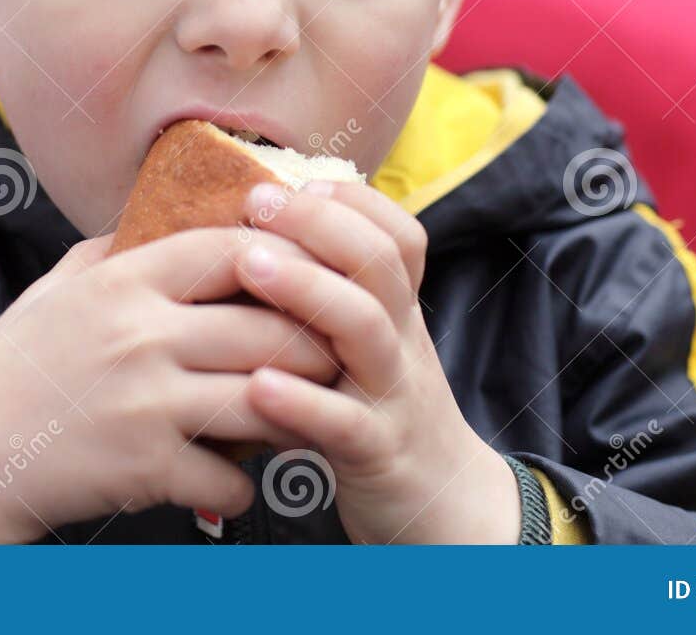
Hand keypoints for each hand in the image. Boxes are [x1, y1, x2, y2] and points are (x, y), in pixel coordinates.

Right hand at [0, 226, 338, 542]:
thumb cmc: (17, 365)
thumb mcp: (59, 287)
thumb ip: (118, 250)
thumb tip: (173, 213)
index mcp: (123, 281)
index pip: (233, 248)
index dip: (290, 257)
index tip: (317, 273)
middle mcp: (140, 335)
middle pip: (270, 326)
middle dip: (317, 341)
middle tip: (335, 352)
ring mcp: (146, 404)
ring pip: (268, 399)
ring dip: (298, 410)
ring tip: (309, 411)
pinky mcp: (145, 468)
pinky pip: (233, 476)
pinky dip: (245, 481)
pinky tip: (236, 474)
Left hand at [235, 179, 521, 543]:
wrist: (447, 510)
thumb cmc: (381, 415)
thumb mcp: (369, 348)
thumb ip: (335, 297)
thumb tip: (264, 235)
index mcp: (397, 313)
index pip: (395, 235)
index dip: (348, 202)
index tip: (290, 184)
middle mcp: (401, 343)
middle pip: (377, 263)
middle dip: (317, 224)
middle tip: (256, 205)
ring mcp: (393, 396)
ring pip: (364, 327)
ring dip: (306, 289)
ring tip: (249, 264)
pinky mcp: (377, 455)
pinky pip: (345, 422)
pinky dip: (301, 402)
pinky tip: (257, 385)